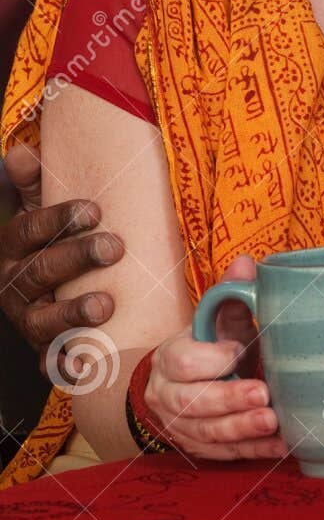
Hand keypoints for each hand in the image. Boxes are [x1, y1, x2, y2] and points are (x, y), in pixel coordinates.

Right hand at [1, 140, 123, 373]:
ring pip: (42, 321)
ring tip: (106, 306)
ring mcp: (27, 320)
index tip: (95, 210)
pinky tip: (85, 367)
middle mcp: (14, 286)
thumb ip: (34, 182)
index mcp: (12, 247)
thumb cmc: (51, 241)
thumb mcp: (39, 209)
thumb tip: (20, 152)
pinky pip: (50, 363)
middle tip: (114, 247)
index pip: (29, 231)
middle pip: (40, 273)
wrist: (40, 290)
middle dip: (76, 259)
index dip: (58, 219)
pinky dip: (65, 367)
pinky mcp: (43, 351)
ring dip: (73, 314)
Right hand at [143, 256, 285, 460]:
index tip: (240, 350)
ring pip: (208, 433)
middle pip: (192, 403)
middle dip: (229, 400)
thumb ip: (230, 296)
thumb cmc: (208, 347)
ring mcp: (182, 427)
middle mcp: (169, 396)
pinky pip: (226, 455)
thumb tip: (247, 263)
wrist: (179, 388)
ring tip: (272, 422)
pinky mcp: (201, 449)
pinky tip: (280, 444)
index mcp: (170, 358)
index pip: (182, 361)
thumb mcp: (215, 321)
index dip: (211, 359)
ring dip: (241, 429)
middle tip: (263, 395)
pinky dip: (254, 451)